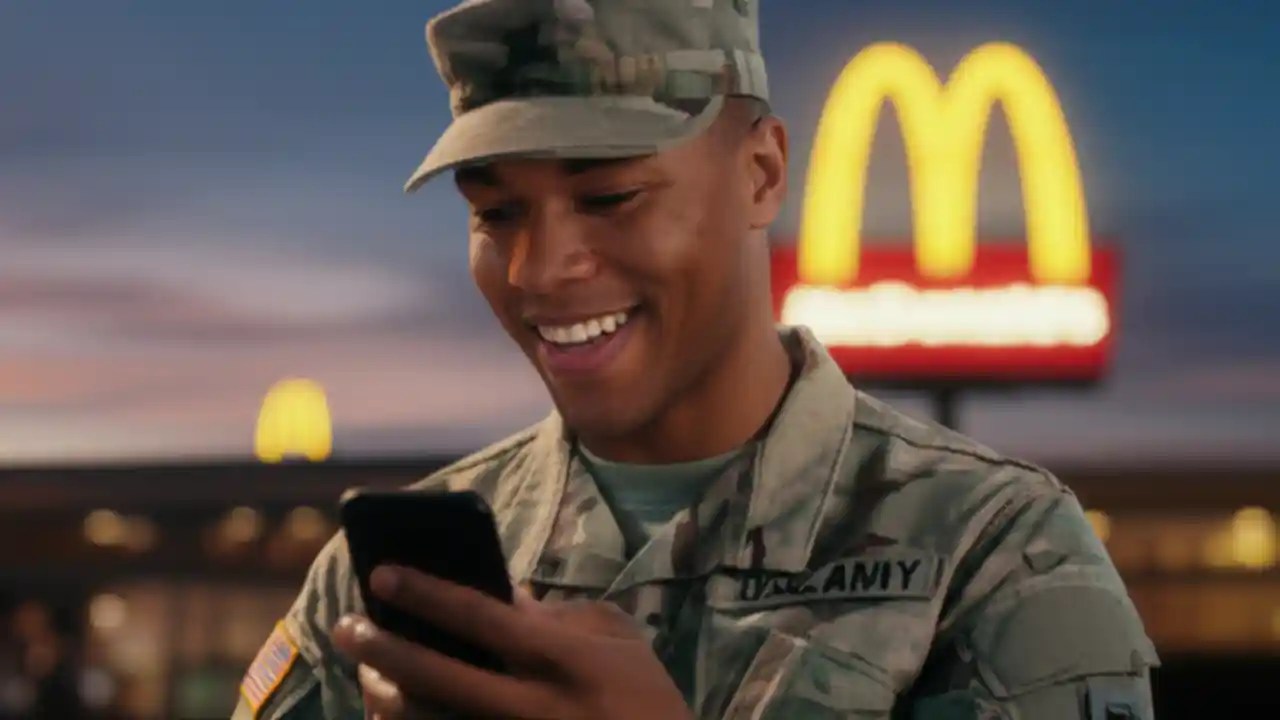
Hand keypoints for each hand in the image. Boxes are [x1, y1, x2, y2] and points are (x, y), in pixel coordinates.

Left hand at [332, 565, 691, 719]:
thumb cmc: (645, 697)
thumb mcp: (617, 639)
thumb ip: (559, 614)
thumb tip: (498, 593)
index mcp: (563, 660)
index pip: (482, 617)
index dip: (426, 592)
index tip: (382, 572)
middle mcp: (533, 707)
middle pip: (439, 676)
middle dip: (384, 648)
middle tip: (347, 626)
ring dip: (387, 698)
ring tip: (365, 671)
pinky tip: (390, 712)